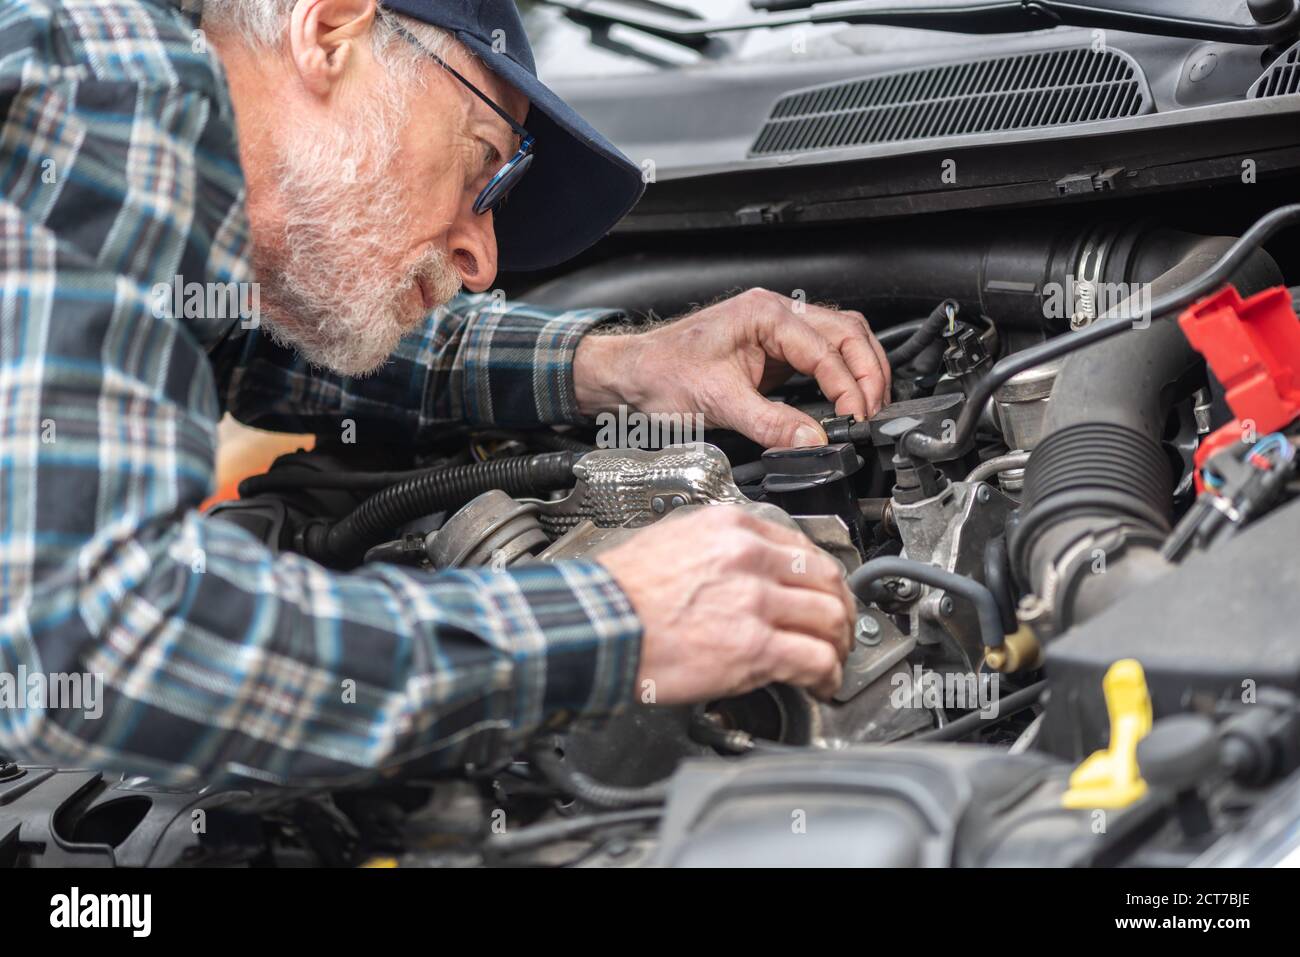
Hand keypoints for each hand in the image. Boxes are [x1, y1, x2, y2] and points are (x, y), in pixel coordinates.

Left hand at [574, 287, 890, 448]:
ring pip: (840, 340)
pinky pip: (821, 358)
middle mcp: (775, 315)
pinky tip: (846, 400)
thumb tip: (811, 442)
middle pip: (847, 332)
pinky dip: (841, 378)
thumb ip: (769, 424)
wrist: (630, 376)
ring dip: (861, 371)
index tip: (855, 417)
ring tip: (869, 406)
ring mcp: (776, 332)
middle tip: (874, 411)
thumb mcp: (717, 402)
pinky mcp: (773, 354)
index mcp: (764, 315)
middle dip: (868, 372)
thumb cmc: (660, 373)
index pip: (826, 347)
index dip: (847, 385)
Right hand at [595, 505, 853, 704]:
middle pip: (826, 580)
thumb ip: (718, 551)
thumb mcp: (672, 542)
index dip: (822, 578)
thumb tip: (747, 572)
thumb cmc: (618, 593)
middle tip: (839, 630)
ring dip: (839, 644)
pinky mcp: (754, 647)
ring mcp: (755, 601)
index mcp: (731, 528)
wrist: (596, 625)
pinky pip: (814, 659)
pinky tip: (821, 683)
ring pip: (829, 619)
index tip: (823, 594)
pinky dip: (827, 674)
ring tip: (833, 661)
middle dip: (841, 610)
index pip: (802, 548)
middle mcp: (749, 558)